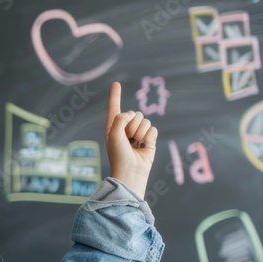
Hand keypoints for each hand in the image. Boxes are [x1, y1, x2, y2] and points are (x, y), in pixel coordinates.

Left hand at [105, 82, 156, 197]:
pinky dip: (149, 137)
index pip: (114, 108)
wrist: (131, 172)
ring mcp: (137, 134)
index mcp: (113, 127)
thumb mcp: (113, 135)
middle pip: (134, 113)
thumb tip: (131, 114)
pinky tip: (144, 147)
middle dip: (132, 125)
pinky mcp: (149, 139)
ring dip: (141, 132)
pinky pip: (153, 129)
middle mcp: (125, 129)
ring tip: (135, 145)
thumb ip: (119, 119)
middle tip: (128, 140)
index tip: (116, 83)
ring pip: (145, 120)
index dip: (115, 96)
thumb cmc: (119, 156)